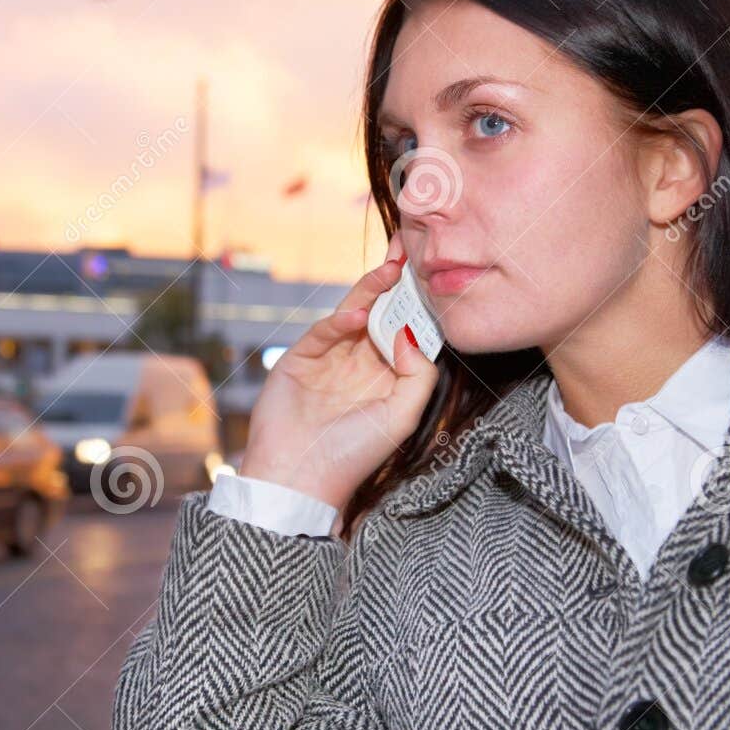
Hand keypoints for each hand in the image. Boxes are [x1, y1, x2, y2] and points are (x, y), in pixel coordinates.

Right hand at [238, 232, 439, 509]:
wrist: (296, 478)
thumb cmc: (352, 456)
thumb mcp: (402, 417)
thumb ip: (418, 375)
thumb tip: (408, 333)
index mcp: (389, 380)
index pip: (407, 332)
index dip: (419, 306)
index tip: (433, 276)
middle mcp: (361, 366)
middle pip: (382, 315)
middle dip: (396, 285)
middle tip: (410, 251)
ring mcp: (330, 360)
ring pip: (354, 315)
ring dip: (371, 291)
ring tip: (390, 268)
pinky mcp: (300, 359)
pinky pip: (324, 331)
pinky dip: (340, 319)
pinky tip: (357, 311)